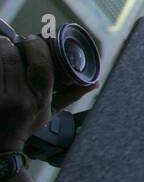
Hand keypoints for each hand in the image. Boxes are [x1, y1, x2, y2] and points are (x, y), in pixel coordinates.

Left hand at [0, 34, 93, 153]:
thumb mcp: (51, 111)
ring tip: (5, 46)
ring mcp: (0, 95)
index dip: (36, 47)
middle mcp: (19, 98)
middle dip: (13, 44)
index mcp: (40, 99)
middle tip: (16, 41)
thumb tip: (96, 81)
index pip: (41, 65)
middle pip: (13, 58)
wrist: (1, 142)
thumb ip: (73, 94)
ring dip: (1, 48)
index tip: (34, 40)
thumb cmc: (27, 124)